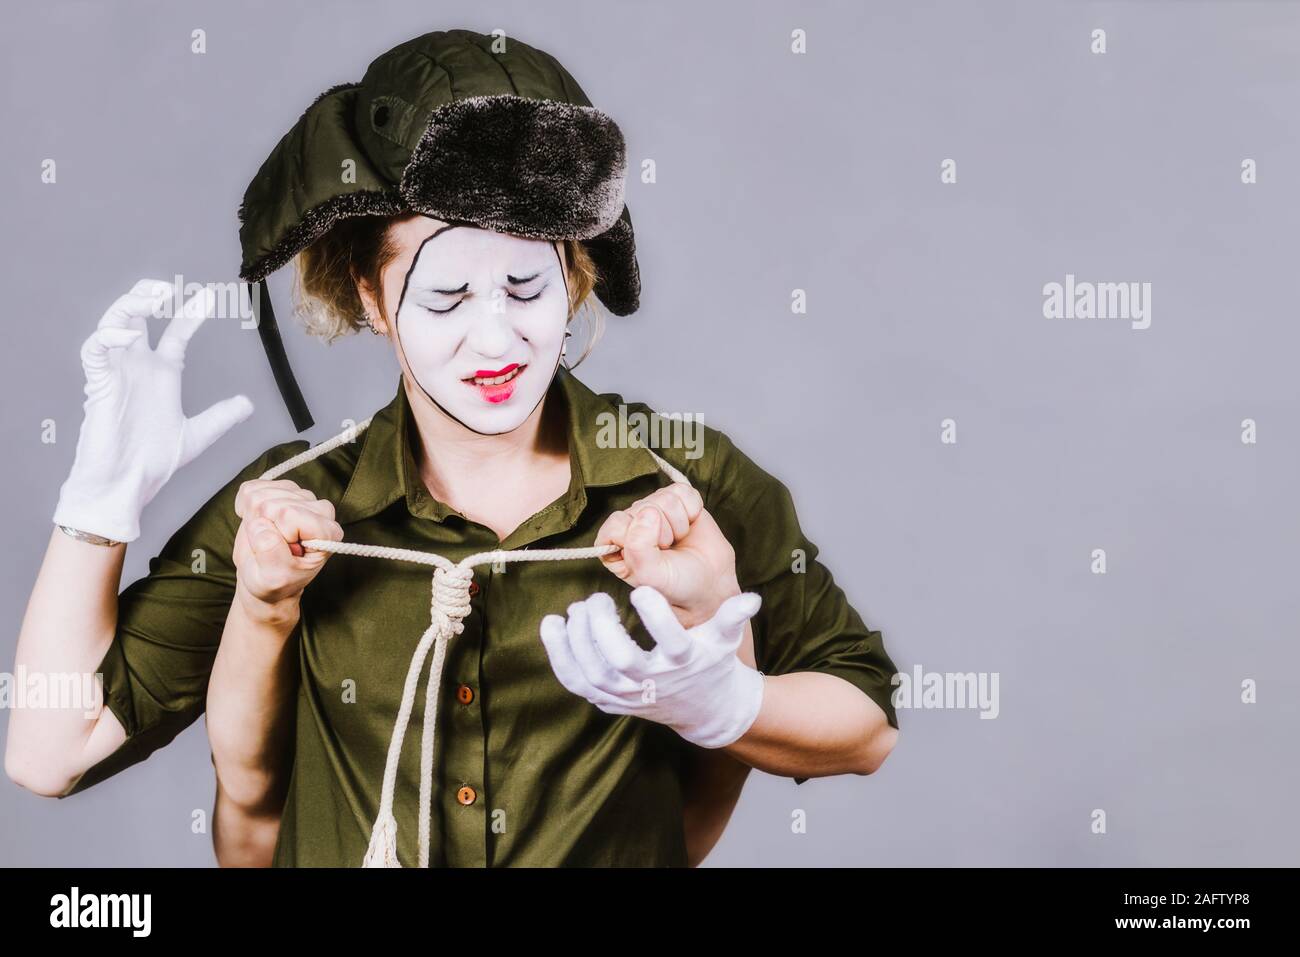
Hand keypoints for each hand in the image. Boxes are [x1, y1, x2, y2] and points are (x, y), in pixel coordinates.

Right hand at [52, 278, 254, 541]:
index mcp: (161, 374)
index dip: (191, 312)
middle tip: (172, 287)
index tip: (210, 296)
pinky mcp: (98, 385)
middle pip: (137, 316)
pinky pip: (95, 350)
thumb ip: (221, 417)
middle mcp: (138, 367)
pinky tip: (129, 334)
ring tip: (154, 297)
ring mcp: (117, 373)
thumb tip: (247, 404)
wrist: (126, 485)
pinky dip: (109, 336)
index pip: (176, 332)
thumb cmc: (152, 461)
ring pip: (114, 323)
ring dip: (131, 305)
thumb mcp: (198, 435)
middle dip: (150, 294)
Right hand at [232, 478, 343, 621]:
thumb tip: (262, 525)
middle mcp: (319, 510)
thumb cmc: (274, 582)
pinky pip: (250, 489)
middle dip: (262, 527)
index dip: (276, 535)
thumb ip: (271, 553)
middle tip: (268, 547)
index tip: (283, 552)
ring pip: (260, 495)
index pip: (289, 515)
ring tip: (264, 537)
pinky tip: (256, 523)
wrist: (264, 578)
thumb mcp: (274, 579)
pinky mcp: (282, 489)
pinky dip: (244, 508)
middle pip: (273, 504)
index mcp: (327, 532)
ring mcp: (301, 497)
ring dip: (253, 518)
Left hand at [539, 585, 764, 748]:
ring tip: (573, 611)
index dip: (655, 616)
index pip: (670, 641)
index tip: (640, 591)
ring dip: (576, 641)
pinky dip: (560, 657)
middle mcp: (653, 682)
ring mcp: (628, 696)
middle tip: (597, 599)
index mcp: (683, 662)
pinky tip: (552, 627)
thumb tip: (752, 598)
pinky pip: (577, 683)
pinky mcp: (609, 701)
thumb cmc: (711, 663)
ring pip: (593, 673)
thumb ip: (731, 617)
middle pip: (622, 660)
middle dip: (603, 628)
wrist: (705, 710)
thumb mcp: (724, 640)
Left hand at [595, 484, 740, 628]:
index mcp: (615, 544)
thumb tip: (648, 512)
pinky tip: (690, 525)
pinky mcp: (677, 499)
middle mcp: (632, 523)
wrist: (712, 583)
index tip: (651, 556)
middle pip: (643, 507)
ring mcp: (655, 509)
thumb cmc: (677, 584)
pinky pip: (682, 490)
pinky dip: (692, 510)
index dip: (637, 538)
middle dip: (663, 532)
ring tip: (679, 540)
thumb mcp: (651, 575)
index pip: (616, 523)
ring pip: (665, 497)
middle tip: (668, 550)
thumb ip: (639, 547)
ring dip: (679, 523)